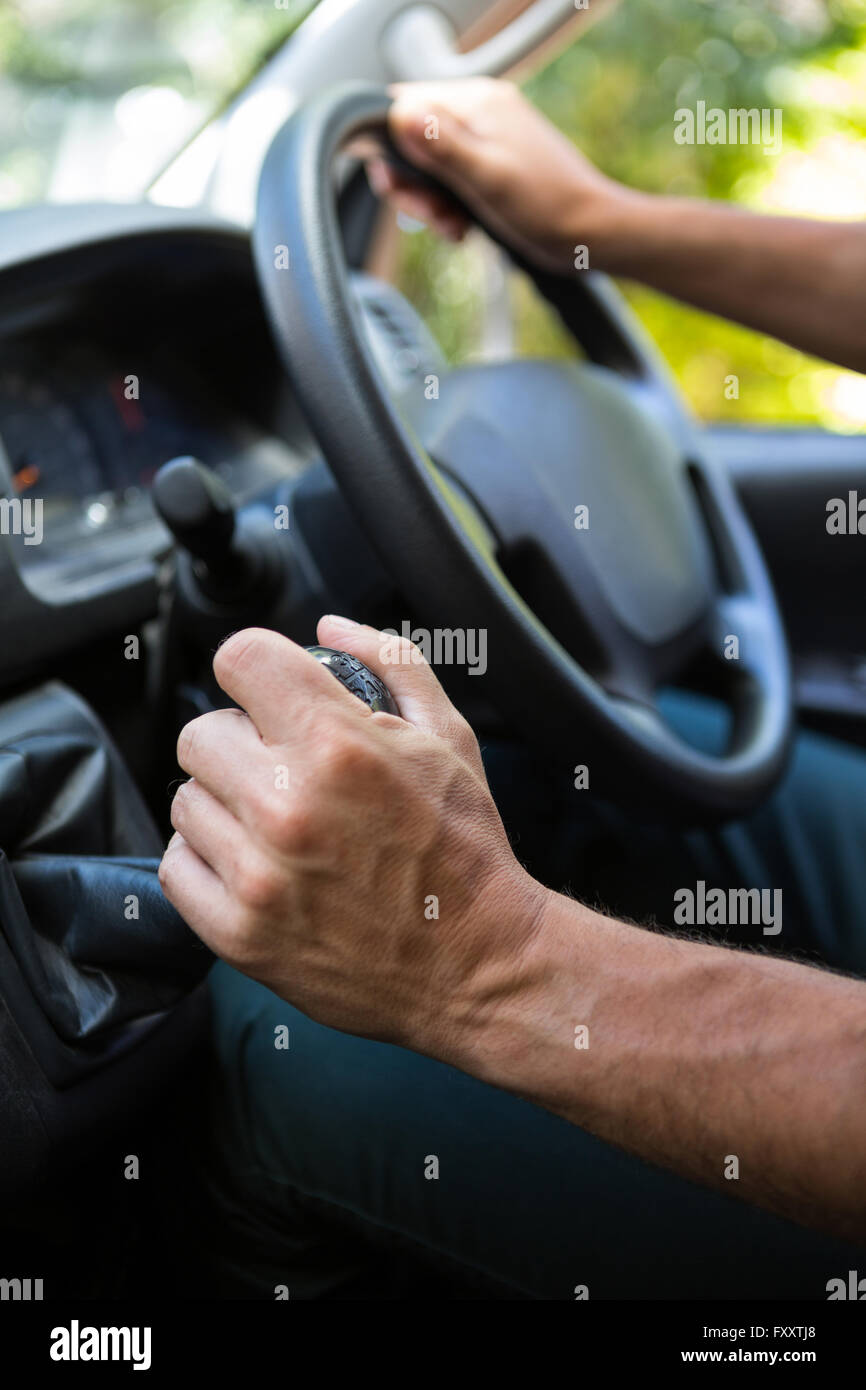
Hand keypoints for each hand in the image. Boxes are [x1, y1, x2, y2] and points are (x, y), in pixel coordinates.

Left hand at [158, 616, 547, 1053]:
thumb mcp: (449, 737)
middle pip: (200, 732)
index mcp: (339, 745)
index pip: (239, 659)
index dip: (255, 669)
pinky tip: (257, 865)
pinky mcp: (237, 931)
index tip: (267, 693)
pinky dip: (209, 862)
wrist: (476, 963)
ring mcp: (257, 873)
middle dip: (240, 741)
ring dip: (224, 804)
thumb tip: (329, 626)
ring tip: (277, 825)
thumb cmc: (465, 851)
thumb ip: (390, 663)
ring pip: (187, 799)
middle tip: (282, 770)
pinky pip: (177, 866)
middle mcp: (288, 804)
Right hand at [368, 77, 628, 271]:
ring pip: (430, 165)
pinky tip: (464, 226)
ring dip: (431, 202)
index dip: (390, 148)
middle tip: (432, 214)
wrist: (592, 232)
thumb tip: (399, 114)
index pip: (404, 105)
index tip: (400, 185)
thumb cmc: (546, 206)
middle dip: (412, 184)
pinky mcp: (493, 165)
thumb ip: (441, 145)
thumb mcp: (486, 177)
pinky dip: (449, 206)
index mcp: (477, 103)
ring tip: (453, 226)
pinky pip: (452, 180)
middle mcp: (480, 112)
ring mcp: (488, 138)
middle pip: (412, 139)